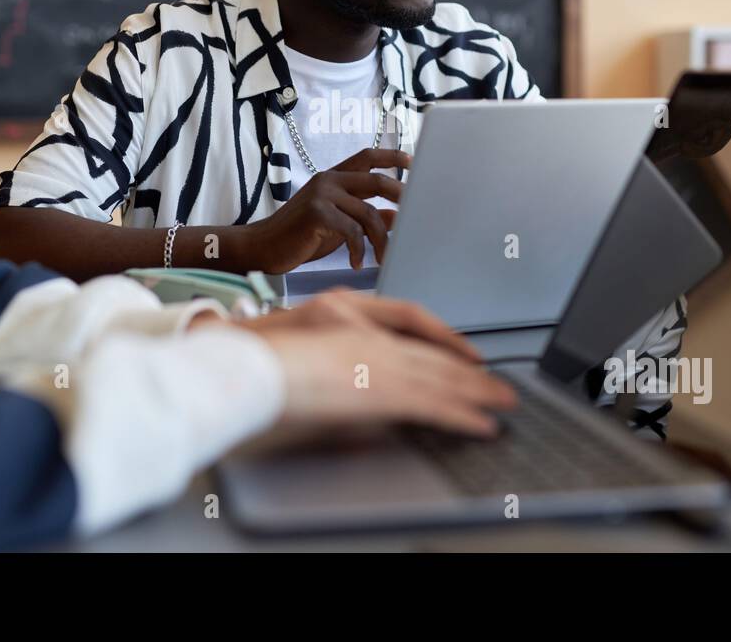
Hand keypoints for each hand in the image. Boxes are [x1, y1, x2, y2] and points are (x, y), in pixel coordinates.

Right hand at [239, 148, 410, 272]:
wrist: (262, 246)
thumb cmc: (300, 236)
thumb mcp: (337, 224)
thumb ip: (363, 216)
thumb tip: (395, 216)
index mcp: (333, 177)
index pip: (367, 156)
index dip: (392, 157)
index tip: (413, 161)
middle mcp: (328, 180)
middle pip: (376, 180)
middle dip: (401, 196)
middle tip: (416, 214)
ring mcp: (322, 194)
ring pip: (368, 213)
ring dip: (381, 240)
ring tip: (383, 258)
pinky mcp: (317, 213)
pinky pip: (352, 231)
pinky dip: (359, 250)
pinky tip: (357, 264)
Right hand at [256, 291, 515, 436]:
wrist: (228, 361)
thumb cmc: (245, 355)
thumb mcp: (296, 339)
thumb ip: (330, 350)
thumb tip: (354, 379)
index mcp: (341, 304)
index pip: (407, 314)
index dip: (440, 334)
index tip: (465, 349)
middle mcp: (361, 322)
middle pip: (428, 347)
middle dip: (467, 369)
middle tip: (497, 384)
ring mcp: (369, 353)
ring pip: (435, 374)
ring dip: (474, 392)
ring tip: (502, 404)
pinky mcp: (374, 386)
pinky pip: (428, 403)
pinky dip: (460, 415)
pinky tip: (480, 424)